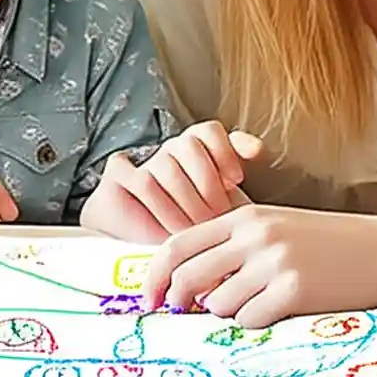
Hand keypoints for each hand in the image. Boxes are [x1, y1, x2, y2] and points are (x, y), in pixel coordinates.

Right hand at [80, 121, 263, 242]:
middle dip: (206, 186)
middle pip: (188, 148)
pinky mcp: (118, 174)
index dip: (224, 152)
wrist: (148, 245)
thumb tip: (257, 148)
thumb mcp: (225, 204)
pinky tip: (168, 227)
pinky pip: (141, 181)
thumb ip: (239, 173)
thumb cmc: (195, 223)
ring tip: (194, 228)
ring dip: (183, 202)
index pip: (209, 131)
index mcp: (198, 147)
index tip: (235, 180)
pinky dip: (159, 207)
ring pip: (165, 168)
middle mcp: (171, 149)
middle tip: (216, 216)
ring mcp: (144, 160)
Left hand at [143, 205, 376, 327]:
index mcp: (244, 217)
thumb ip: (233, 244)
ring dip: (226, 314)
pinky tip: (275, 311)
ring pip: (218, 304)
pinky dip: (254, 323)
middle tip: (180, 316)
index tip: (150, 298)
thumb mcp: (274, 227)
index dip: (155, 275)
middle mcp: (254, 237)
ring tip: (254, 304)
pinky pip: (250, 321)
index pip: (178, 244)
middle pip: (188, 276)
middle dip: (177, 302)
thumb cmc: (327, 242)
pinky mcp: (294, 291)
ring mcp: (274, 263)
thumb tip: (188, 280)